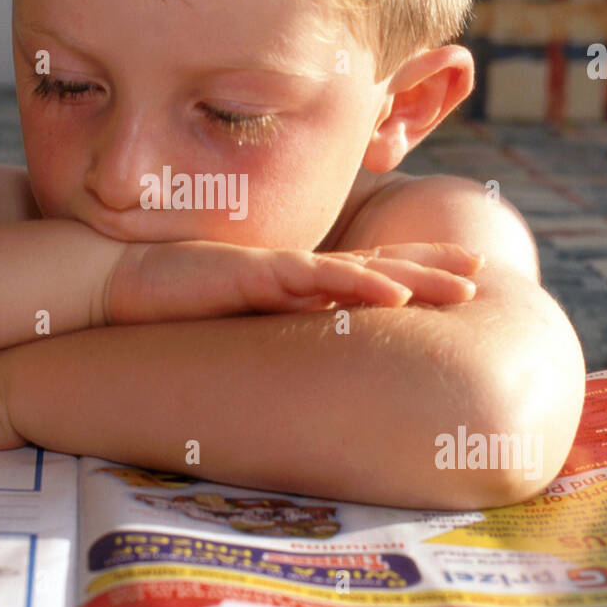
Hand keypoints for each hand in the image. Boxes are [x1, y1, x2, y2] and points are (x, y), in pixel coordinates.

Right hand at [103, 240, 484, 324]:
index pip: (370, 271)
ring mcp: (282, 268)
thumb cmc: (177, 300)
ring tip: (464, 285)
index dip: (416, 269)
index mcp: (297, 279)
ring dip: (417, 276)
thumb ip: (279, 323)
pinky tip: (393, 292)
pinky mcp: (259, 274)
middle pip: (380, 263)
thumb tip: (317, 343)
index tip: (462, 274)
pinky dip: (359, 283)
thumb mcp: (241, 317)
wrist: (123, 280)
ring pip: (363, 268)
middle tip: (482, 270)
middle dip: (434, 265)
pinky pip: (318, 279)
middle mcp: (298, 270)